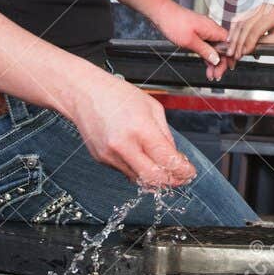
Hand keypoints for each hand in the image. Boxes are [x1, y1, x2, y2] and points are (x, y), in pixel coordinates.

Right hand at [68, 72, 195, 188]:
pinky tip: (143, 159)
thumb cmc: (117, 95)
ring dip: (155, 178)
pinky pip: (126, 172)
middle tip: (180, 177)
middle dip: (171, 181)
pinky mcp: (102, 160)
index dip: (182, 170)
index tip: (189, 172)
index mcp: (140, 129)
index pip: (166, 160)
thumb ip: (165, 134)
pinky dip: (138, 170)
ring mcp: (110, 155)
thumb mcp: (152, 107)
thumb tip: (174, 156)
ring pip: (139, 179)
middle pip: (153, 178)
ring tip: (164, 168)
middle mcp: (123, 146)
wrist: (84, 93)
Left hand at [151, 0, 230, 79]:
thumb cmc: (173, 22)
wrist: (162, 13)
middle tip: (216, 75)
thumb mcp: (190, 41)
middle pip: (222, 47)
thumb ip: (205, 50)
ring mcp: (204, 30)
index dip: (229, 57)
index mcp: (212, 29)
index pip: (228, 44)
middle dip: (220, 62)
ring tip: (211, 74)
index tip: (228, 68)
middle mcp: (210, 28)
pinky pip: (207, 45)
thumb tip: (216, 59)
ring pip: (214, 48)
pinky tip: (206, 64)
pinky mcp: (197, 32)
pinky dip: (207, 55)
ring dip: (213, 61)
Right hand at [224, 1, 273, 59]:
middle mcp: (262, 8)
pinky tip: (232, 40)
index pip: (255, 30)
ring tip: (231, 50)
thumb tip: (249, 50)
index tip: (242, 53)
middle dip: (237, 42)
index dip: (247, 43)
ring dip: (233, 37)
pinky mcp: (252, 10)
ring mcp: (256, 8)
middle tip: (233, 55)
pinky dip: (234, 31)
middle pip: (244, 26)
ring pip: (239, 22)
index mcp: (273, 14)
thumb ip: (264, 44)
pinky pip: (239, 19)